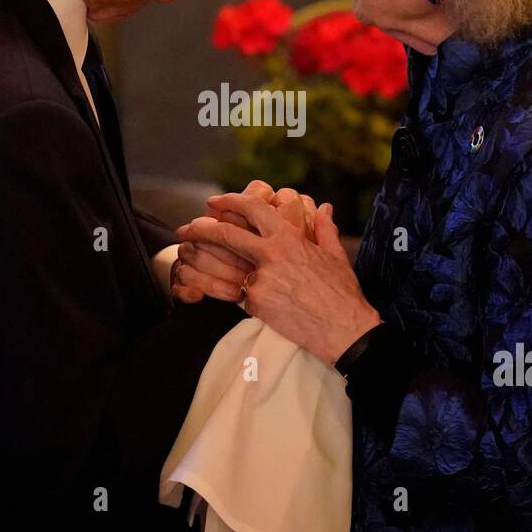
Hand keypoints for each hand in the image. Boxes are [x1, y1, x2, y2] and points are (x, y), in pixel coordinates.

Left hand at [177, 193, 380, 364]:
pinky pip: (237, 293)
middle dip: (201, 228)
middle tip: (187, 228)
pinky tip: (214, 288)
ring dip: (201, 259)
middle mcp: (271, 255)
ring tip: (189, 256)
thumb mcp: (335, 255)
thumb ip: (324, 229)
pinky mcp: (257, 304)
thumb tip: (325, 209)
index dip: (229, 202)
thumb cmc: (342, 293)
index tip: (214, 202)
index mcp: (289, 238)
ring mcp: (261, 280)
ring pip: (224, 265)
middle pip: (226, 234)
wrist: (344, 329)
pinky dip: (230, 289)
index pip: (253, 209)